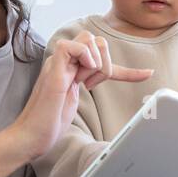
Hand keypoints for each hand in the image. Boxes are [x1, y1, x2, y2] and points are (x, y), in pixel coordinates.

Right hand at [8, 30, 151, 161]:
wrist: (30, 136)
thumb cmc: (48, 123)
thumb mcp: (73, 101)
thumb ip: (81, 84)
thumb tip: (98, 78)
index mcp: (70, 68)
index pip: (101, 58)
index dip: (128, 69)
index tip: (147, 74)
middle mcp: (64, 62)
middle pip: (96, 40)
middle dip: (105, 63)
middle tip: (91, 85)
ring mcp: (58, 64)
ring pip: (89, 39)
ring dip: (97, 63)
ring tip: (84, 84)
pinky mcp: (54, 71)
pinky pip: (72, 45)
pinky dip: (84, 56)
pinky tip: (82, 77)